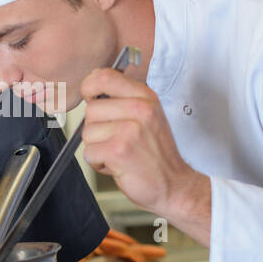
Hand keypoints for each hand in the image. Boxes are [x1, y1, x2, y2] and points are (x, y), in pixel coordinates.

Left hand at [78, 68, 201, 214]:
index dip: (89, 86)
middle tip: (116, 140)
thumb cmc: (157, 154)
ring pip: (88, 132)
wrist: (174, 185)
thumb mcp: (148, 116)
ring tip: (119, 153)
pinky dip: (99, 163)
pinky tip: (117, 164)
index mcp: (145, 97)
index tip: (90, 97)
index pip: (105, 76)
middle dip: (96, 129)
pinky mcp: (119, 150)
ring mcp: (130, 130)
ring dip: (98, 148)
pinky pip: (90, 153)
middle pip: (91, 109)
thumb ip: (123, 100)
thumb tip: (91, 92)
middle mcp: (140, 109)